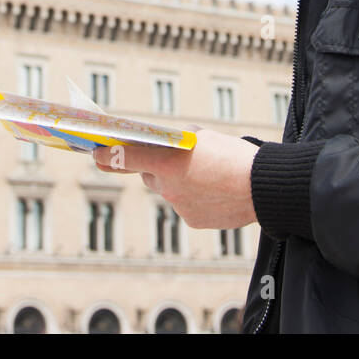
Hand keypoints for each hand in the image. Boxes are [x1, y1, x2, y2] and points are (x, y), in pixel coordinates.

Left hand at [92, 127, 259, 229]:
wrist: (263, 187)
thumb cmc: (235, 155)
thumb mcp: (204, 138)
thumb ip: (180, 143)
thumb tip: (171, 146)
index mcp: (166, 159)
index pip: (124, 156)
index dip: (106, 155)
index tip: (94, 154)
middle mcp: (167, 185)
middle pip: (150, 174)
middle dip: (157, 167)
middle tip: (169, 160)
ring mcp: (178, 206)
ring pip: (169, 191)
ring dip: (180, 183)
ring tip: (205, 175)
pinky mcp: (192, 220)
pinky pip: (186, 206)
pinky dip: (195, 199)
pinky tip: (215, 191)